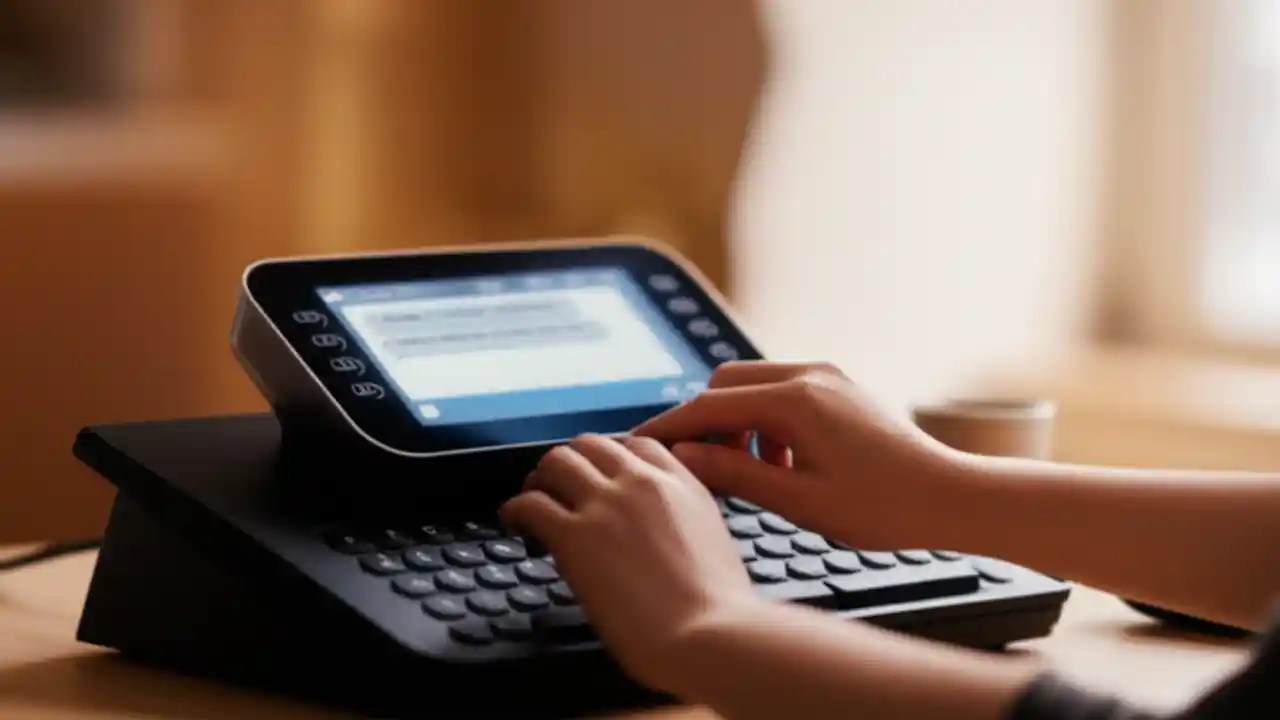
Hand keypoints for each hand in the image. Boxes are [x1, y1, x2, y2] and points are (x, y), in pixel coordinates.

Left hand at [499, 434, 763, 692]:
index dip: (610, 457)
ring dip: (540, 478)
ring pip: (556, 462)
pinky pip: (530, 503)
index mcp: (682, 484)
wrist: (708, 634)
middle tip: (559, 486)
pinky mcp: (574, 535)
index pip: (637, 445)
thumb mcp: (713, 543)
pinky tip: (514, 521)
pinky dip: (515, 508)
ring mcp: (606, 504)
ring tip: (532, 499)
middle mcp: (642, 482)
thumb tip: (658, 535)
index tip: (599, 475)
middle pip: (591, 445)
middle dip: (571, 462)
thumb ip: (683, 523)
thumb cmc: (719, 610)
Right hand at [634, 361, 967, 550]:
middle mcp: (810, 374)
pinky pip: (782, 391)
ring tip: (743, 471)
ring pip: (752, 385)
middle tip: (694, 466)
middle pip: (725, 384)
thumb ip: (734, 473)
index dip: (669, 429)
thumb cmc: (885, 507)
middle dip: (703, 422)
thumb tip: (681, 457)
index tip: (637, 447)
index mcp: (796, 400)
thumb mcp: (799, 500)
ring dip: (735, 421)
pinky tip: (778, 462)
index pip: (708, 405)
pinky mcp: (840, 386)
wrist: (952, 498)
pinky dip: (764, 419)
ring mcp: (828, 375)